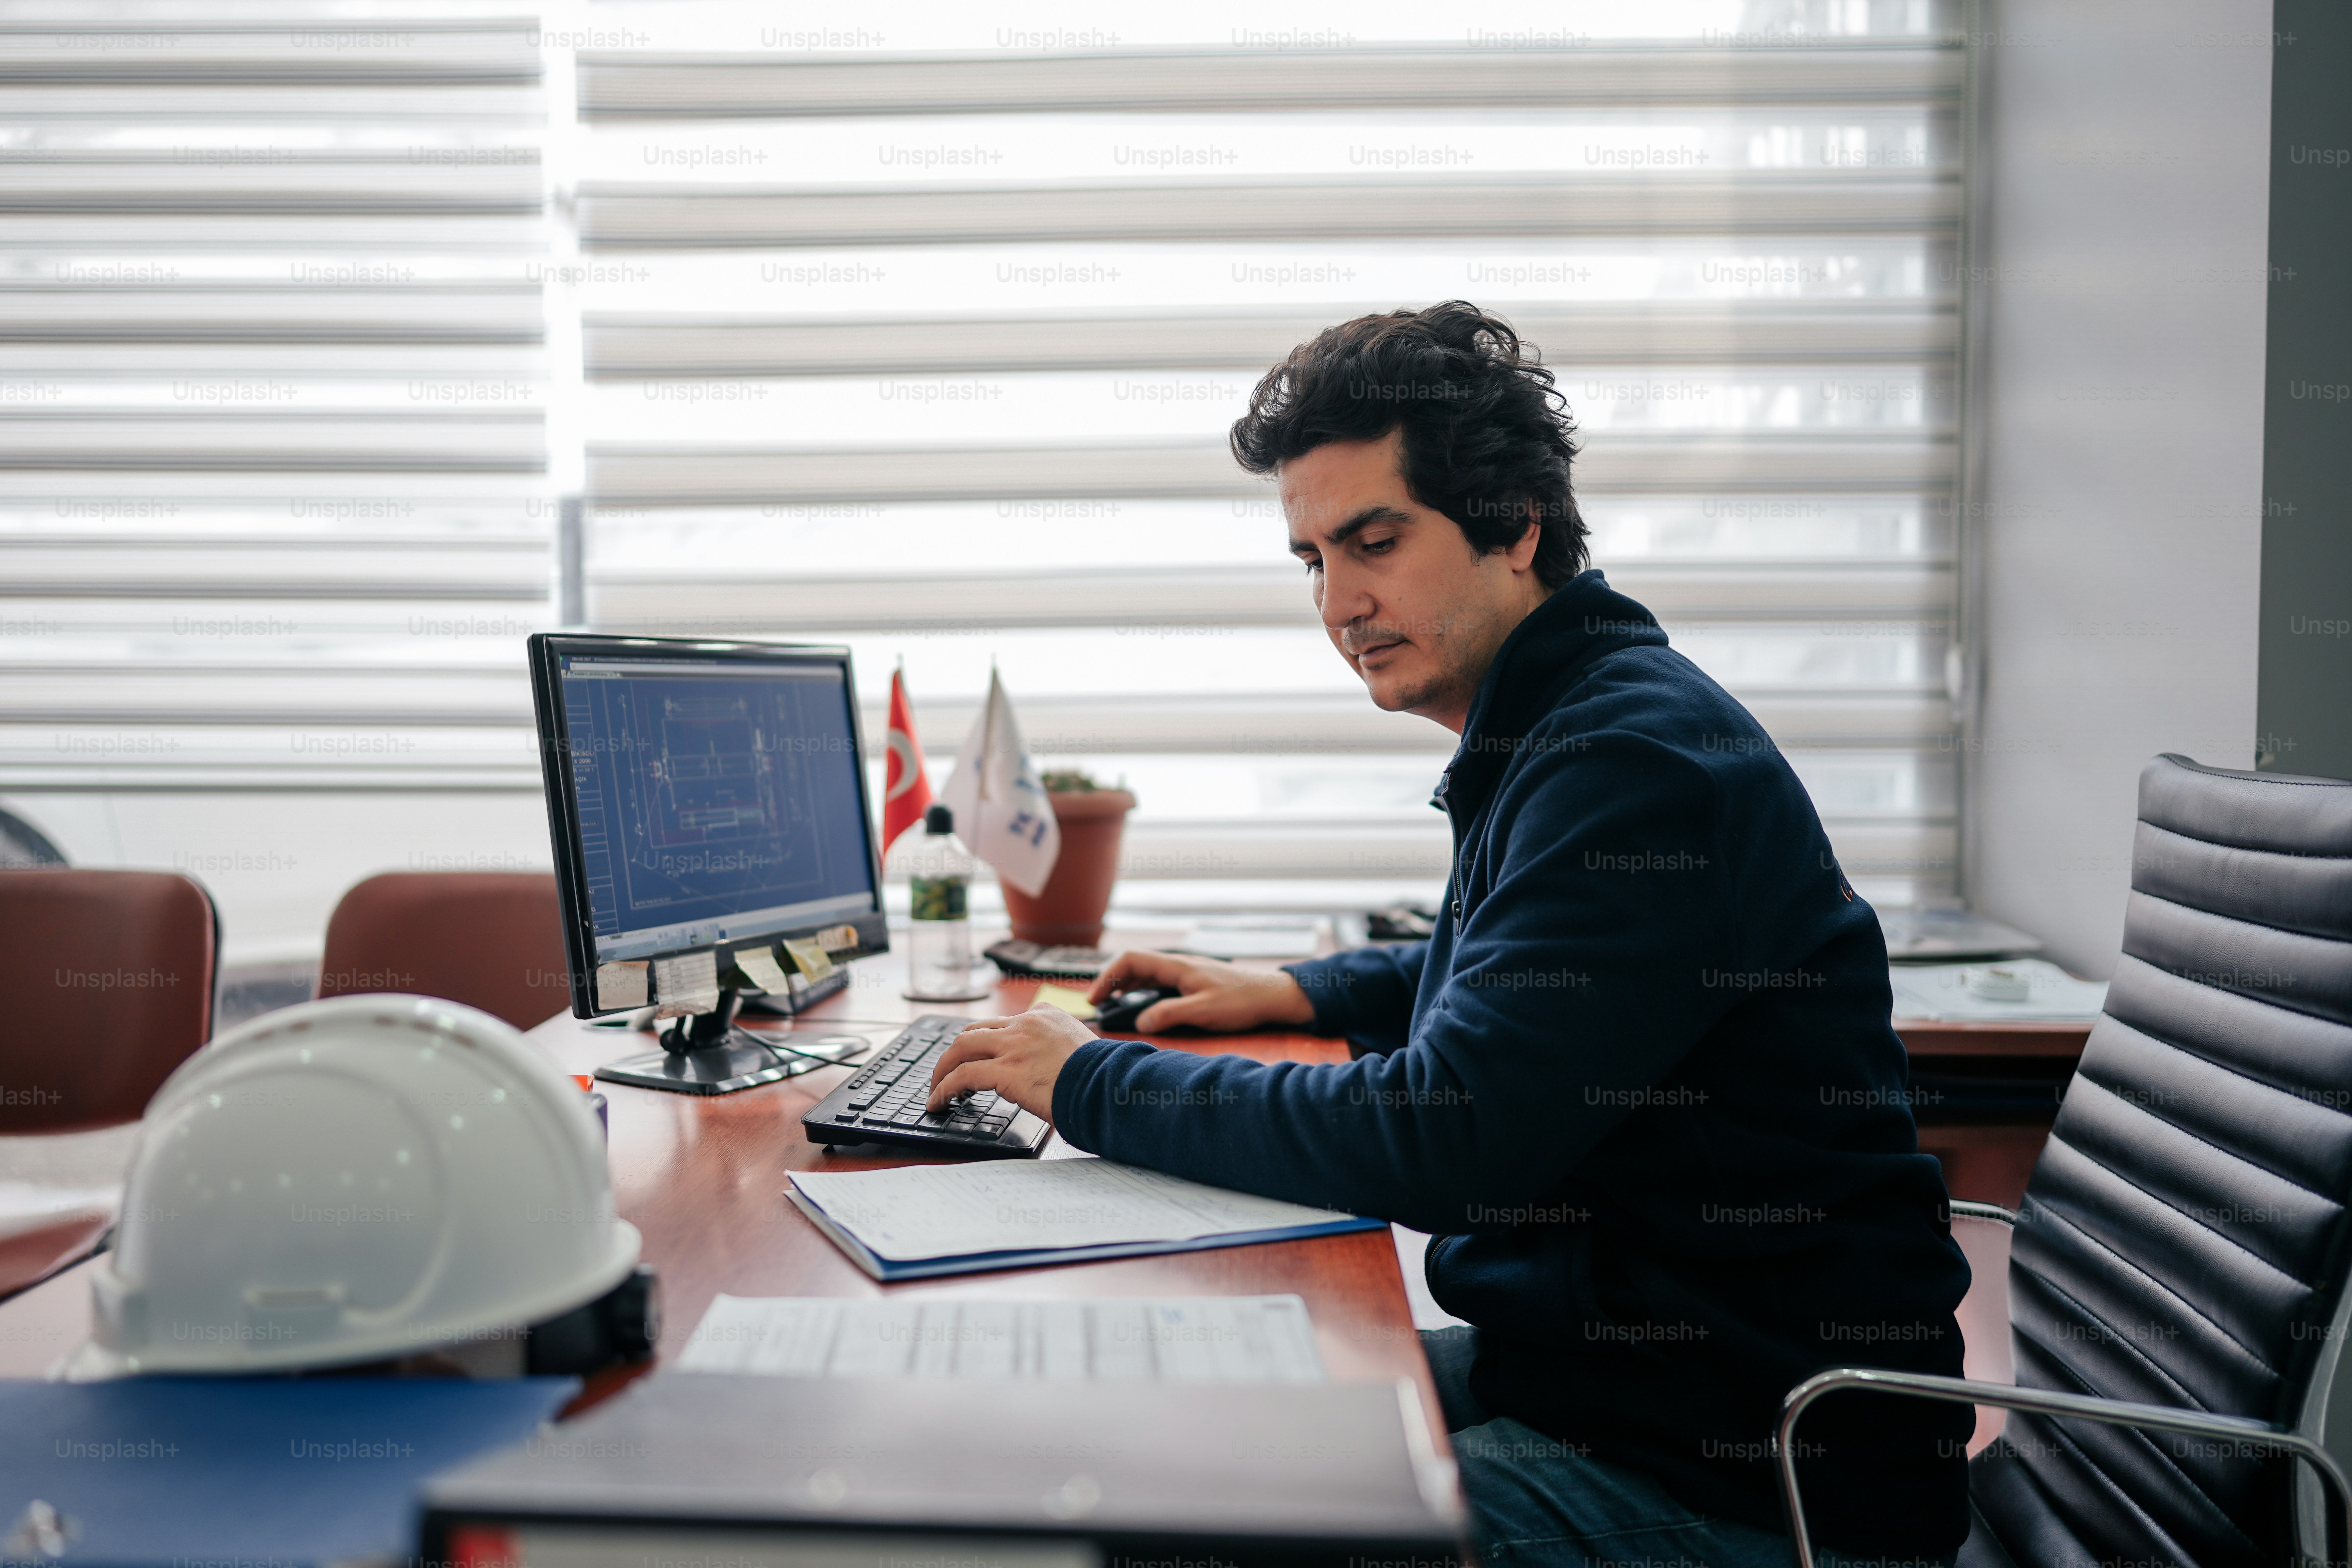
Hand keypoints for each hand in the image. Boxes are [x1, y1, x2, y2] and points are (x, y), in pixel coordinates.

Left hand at [924, 1003, 1095, 1120]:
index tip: (975, 1056)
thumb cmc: (1102, 1077)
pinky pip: (962, 1075)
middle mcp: (1027, 1023)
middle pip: (974, 1030)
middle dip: (956, 1052)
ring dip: (942, 1068)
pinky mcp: (1006, 1069)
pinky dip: (944, 1088)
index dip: (983, 1041)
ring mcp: (1014, 1044)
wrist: (1111, 1086)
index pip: (1002, 1022)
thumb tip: (1040, 1073)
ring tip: (936, 1089)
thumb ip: (1056, 1051)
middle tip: (946, 1072)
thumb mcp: (1080, 1051)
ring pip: (961, 1047)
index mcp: (1046, 1015)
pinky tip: (939, 1101)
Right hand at [1086, 949, 1316, 1034]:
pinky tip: (1142, 1009)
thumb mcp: (1203, 1011)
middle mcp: (1178, 965)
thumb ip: (1169, 1015)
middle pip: (1134, 966)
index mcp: (1177, 966)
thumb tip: (1140, 1023)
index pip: (1131, 960)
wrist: (1272, 995)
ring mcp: (1185, 973)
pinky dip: (1143, 993)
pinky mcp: (1193, 983)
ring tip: (1114, 1008)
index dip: (1107, 976)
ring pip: (1146, 974)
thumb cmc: (1241, 1001)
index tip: (1094, 998)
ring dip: (1126, 988)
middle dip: (1111, 983)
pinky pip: (1159, 983)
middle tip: (1098, 1006)